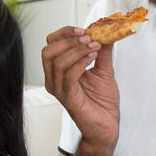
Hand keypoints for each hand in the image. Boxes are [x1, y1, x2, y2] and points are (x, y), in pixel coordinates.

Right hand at [40, 26, 119, 149]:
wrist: (107, 126)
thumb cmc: (102, 102)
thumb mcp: (104, 70)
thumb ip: (103, 51)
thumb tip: (106, 31)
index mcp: (58, 70)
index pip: (51, 44)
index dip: (65, 33)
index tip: (84, 29)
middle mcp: (53, 79)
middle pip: (48, 50)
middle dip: (69, 40)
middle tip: (89, 37)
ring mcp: (58, 89)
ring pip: (57, 61)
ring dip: (77, 50)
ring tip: (94, 47)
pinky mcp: (67, 97)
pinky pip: (68, 75)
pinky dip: (81, 62)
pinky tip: (93, 57)